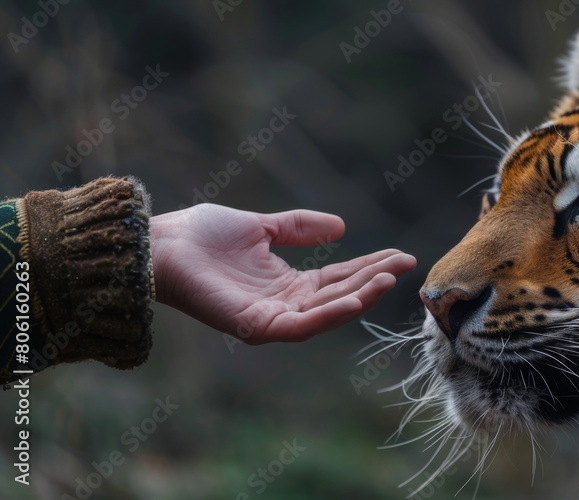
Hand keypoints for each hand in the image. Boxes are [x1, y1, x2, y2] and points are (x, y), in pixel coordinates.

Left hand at [149, 204, 415, 343]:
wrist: (162, 245)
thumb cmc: (201, 236)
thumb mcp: (263, 227)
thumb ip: (298, 228)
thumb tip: (341, 227)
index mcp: (287, 285)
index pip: (338, 278)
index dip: (369, 267)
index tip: (399, 254)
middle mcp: (284, 305)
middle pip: (340, 295)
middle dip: (374, 280)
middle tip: (404, 263)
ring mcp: (271, 318)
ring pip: (327, 314)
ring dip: (360, 298)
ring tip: (388, 279)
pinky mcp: (256, 327)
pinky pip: (301, 326)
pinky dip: (330, 315)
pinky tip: (355, 298)